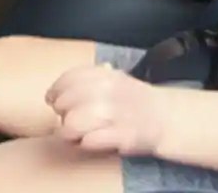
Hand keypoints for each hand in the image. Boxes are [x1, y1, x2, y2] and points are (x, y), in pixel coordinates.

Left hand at [46, 64, 165, 155]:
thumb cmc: (135, 100)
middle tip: (68, 119)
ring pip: (72, 123)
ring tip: (76, 134)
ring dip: (69, 131)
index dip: (55, 91)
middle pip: (65, 103)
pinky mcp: (122, 135)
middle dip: (62, 114)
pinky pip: (89, 141)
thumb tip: (57, 90)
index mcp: (105, 75)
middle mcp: (109, 91)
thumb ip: (88, 78)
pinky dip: (85, 143)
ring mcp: (115, 113)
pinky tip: (91, 140)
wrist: (165, 117)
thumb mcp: (114, 78)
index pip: (67, 79)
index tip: (52, 100)